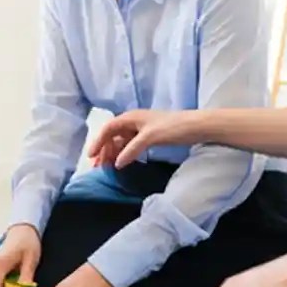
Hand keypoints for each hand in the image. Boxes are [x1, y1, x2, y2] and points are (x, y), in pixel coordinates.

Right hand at [86, 109, 201, 168]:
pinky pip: (131, 145)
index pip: (107, 129)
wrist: (196, 126)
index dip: (97, 142)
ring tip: (108, 168)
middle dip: (104, 150)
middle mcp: (133, 121)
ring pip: (121, 141)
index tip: (90, 157)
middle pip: (112, 136)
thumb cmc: (172, 127)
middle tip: (99, 167)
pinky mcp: (149, 136)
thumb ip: (131, 150)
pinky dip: (125, 154)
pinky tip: (123, 163)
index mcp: (130, 117)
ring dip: (113, 153)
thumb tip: (116, 163)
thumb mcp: (149, 138)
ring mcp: (141, 129)